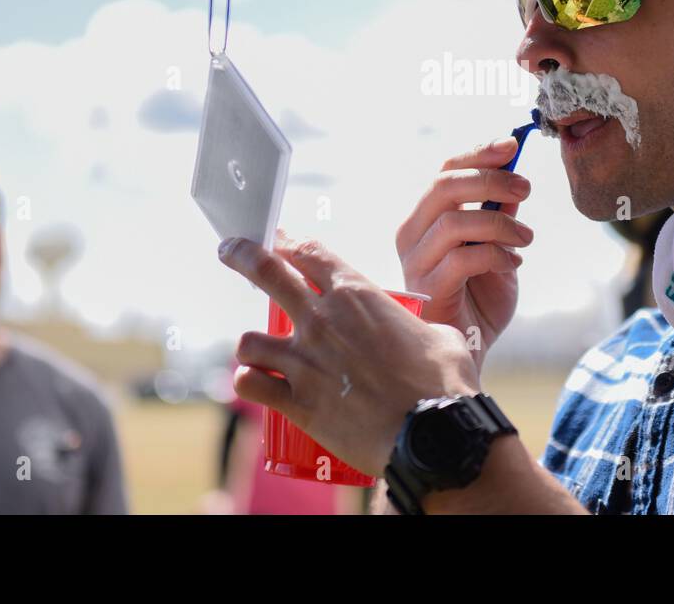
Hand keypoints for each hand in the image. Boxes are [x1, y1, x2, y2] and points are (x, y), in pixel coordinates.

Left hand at [219, 232, 480, 477]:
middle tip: (229, 250)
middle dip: (242, 255)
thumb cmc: (444, 383)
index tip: (280, 241)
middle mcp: (323, 320)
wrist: (434, 433)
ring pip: (248, 339)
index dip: (291, 243)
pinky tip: (256, 385)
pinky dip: (249, 383)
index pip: (310, 253)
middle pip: (266, 272)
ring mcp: (305, 361)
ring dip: (253, 345)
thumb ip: (420, 328)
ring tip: (261, 353)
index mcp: (357, 294)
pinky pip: (249, 384)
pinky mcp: (297, 402)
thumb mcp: (440, 336)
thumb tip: (421, 337)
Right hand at [394, 136, 533, 372]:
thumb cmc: (479, 297)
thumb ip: (499, 213)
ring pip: (455, 221)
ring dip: (501, 224)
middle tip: (526, 189)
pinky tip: (513, 263)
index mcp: (425, 218)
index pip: (445, 171)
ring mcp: (416, 262)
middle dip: (490, 180)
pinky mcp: (429, 289)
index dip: (478, 154)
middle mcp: (412, 235)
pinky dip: (496, 254)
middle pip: (444, 186)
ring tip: (527, 239)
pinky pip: (463, 258)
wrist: (472, 350)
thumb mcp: (497, 246)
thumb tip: (514, 173)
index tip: (512, 145)